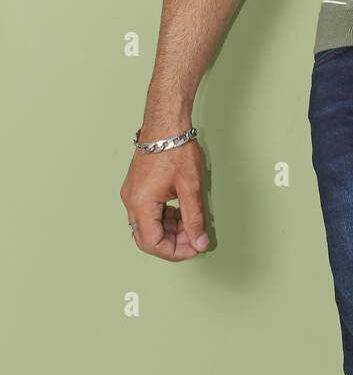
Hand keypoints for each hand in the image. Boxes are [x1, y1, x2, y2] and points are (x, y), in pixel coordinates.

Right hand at [120, 138, 209, 259]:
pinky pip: (148, 212)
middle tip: (195, 240)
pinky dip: (165, 218)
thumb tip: (199, 243)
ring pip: (148, 225)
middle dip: (172, 242)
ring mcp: (132, 194)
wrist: (166, 122)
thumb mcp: (190, 187)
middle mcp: (131, 201)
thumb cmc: (177, 150)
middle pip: (148, 237)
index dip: (175, 251)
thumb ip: (194, 219)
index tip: (194, 248)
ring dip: (170, 230)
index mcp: (140, 204)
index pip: (153, 243)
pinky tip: (181, 213)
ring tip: (192, 225)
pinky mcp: (137, 187)